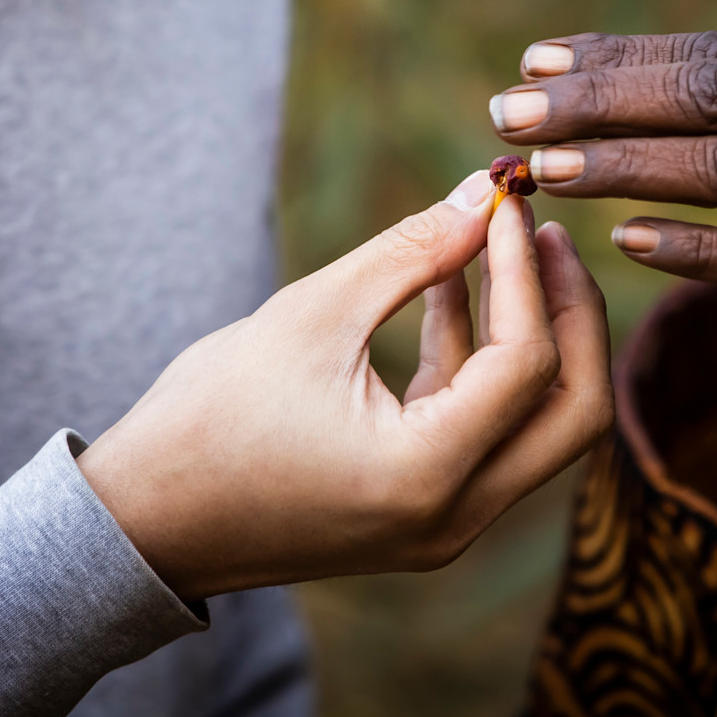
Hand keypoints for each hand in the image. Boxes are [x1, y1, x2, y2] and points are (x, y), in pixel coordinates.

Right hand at [76, 172, 612, 601]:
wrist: (143, 518)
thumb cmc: (212, 416)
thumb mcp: (313, 314)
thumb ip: (410, 251)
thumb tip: (486, 192)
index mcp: (428, 475)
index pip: (527, 362)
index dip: (526, 271)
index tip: (506, 203)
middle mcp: (455, 517)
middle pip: (573, 413)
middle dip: (573, 314)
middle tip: (547, 234)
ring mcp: (443, 524)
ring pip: (536, 426)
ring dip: (529, 334)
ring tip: (499, 241)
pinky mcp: (421, 511)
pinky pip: (483, 432)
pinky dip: (478, 363)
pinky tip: (447, 289)